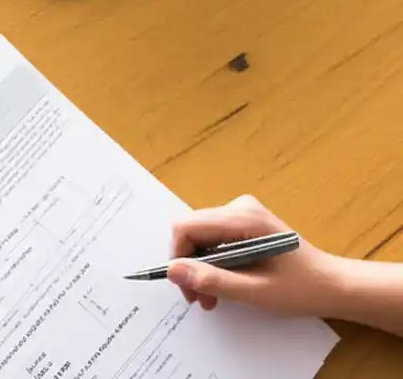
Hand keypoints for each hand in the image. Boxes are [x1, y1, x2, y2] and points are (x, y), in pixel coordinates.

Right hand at [167, 195, 341, 315]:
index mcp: (243, 218)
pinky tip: (222, 283)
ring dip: (200, 268)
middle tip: (200, 298)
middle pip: (192, 231)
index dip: (178, 257)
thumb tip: (173, 270)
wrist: (333, 285)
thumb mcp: (254, 291)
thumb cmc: (301, 289)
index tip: (187, 287)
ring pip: (200, 237)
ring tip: (211, 297)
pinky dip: (212, 263)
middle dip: (190, 266)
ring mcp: (243, 213)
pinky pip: (214, 239)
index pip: (187, 227)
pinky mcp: (245, 223)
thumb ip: (212, 280)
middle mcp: (239, 207)